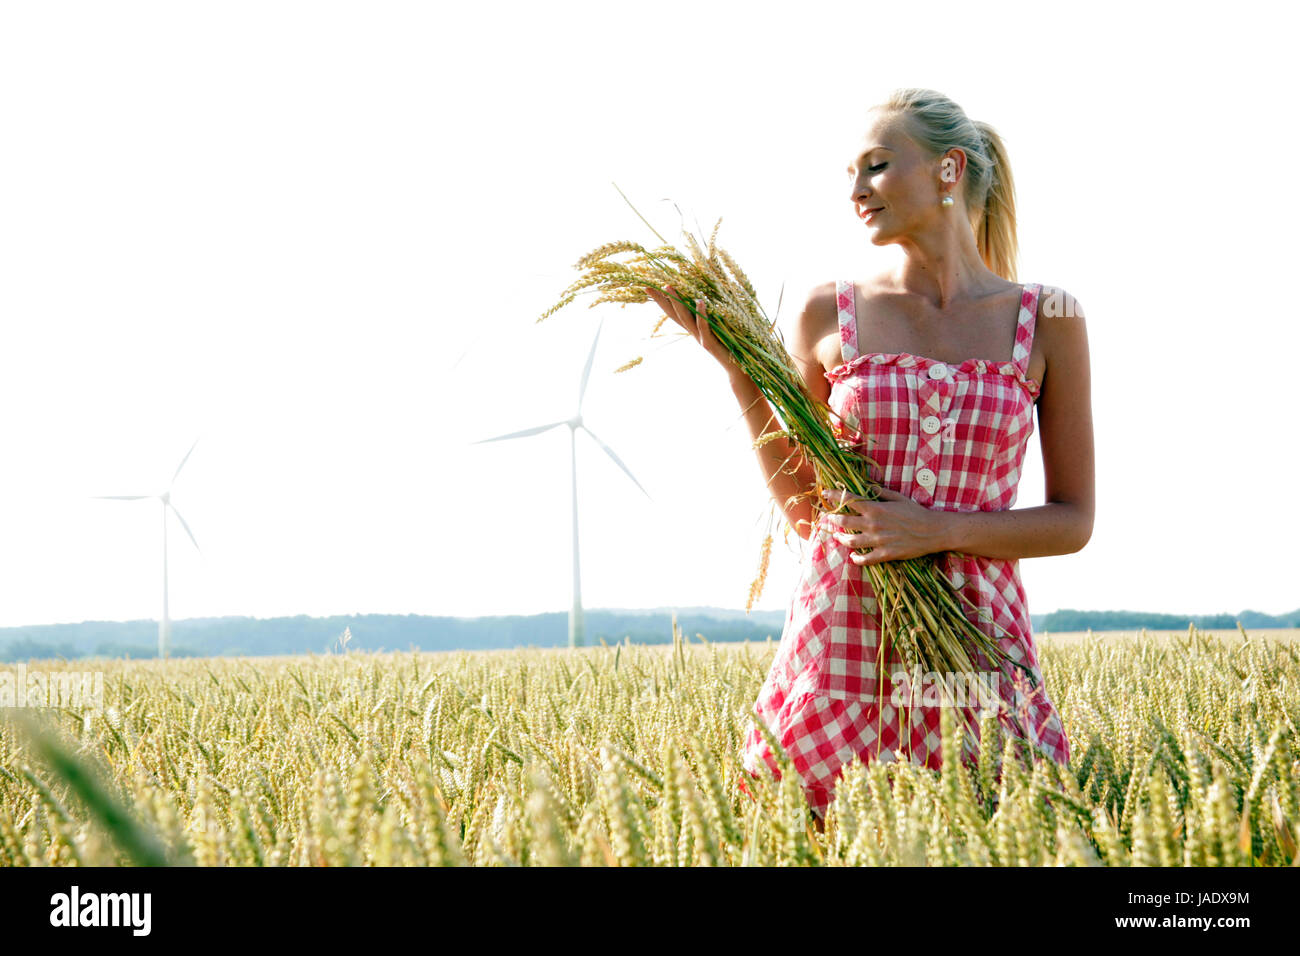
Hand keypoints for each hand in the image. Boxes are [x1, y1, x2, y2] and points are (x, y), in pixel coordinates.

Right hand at [644, 285, 740, 377]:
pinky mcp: (709, 343)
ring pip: (685, 318)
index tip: (648, 288)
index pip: (673, 311)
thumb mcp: (716, 327)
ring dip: (676, 302)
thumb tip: (705, 295)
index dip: (661, 300)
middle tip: (648, 287)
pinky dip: (701, 314)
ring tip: (668, 286)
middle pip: (673, 314)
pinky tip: (700, 301)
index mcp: (693, 327)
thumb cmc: (729, 345)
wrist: (736, 367)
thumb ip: (709, 315)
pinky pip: (704, 326)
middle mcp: (693, 332)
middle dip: (660, 300)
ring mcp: (700, 338)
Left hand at [819, 486, 950, 565]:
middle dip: (832, 519)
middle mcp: (873, 524)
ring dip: (840, 538)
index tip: (825, 493)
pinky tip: (853, 557)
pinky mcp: (885, 554)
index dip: (834, 495)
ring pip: (850, 541)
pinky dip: (856, 559)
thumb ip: (882, 492)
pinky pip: (865, 559)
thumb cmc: (916, 512)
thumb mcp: (899, 498)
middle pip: (844, 521)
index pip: (849, 500)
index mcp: (875, 508)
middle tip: (828, 518)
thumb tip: (869, 487)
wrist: (933, 531)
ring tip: (836, 536)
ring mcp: (877, 540)